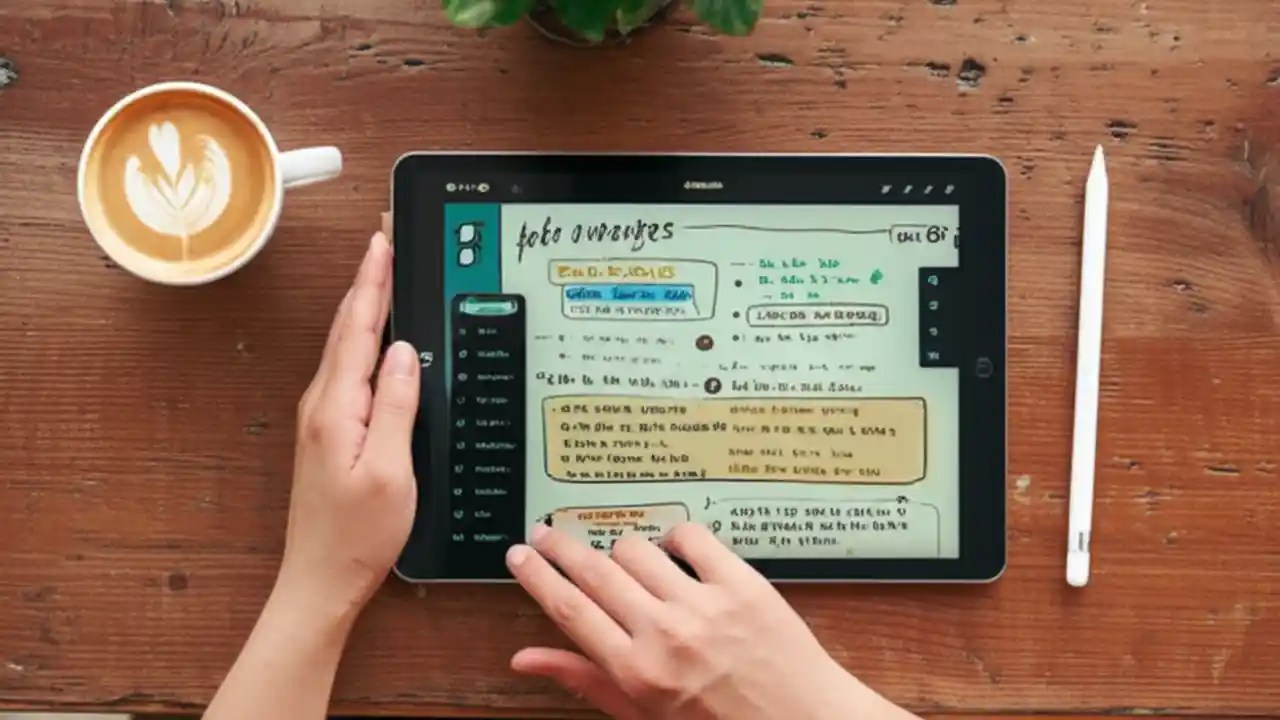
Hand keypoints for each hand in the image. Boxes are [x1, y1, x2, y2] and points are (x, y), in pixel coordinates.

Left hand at [279, 230, 419, 619]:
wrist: (321, 579)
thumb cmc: (357, 535)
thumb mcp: (390, 470)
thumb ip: (396, 406)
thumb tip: (404, 352)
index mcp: (336, 407)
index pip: (359, 328)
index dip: (373, 281)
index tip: (382, 241)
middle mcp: (322, 404)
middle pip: (347, 328)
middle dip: (367, 280)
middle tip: (383, 241)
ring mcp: (322, 417)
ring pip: (346, 346)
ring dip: (364, 306)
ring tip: (381, 273)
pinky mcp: (329, 431)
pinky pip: (348, 370)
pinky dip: (363, 339)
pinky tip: (377, 337)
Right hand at [506, 523, 916, 719]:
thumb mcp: (645, 717)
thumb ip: (585, 681)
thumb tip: (526, 659)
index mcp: (637, 673)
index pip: (569, 609)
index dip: (537, 576)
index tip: (520, 555)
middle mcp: (664, 634)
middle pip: (593, 571)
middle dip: (560, 547)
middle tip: (546, 533)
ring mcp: (704, 605)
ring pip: (636, 549)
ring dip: (625, 552)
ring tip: (632, 565)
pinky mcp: (741, 583)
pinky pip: (691, 536)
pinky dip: (676, 537)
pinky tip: (678, 552)